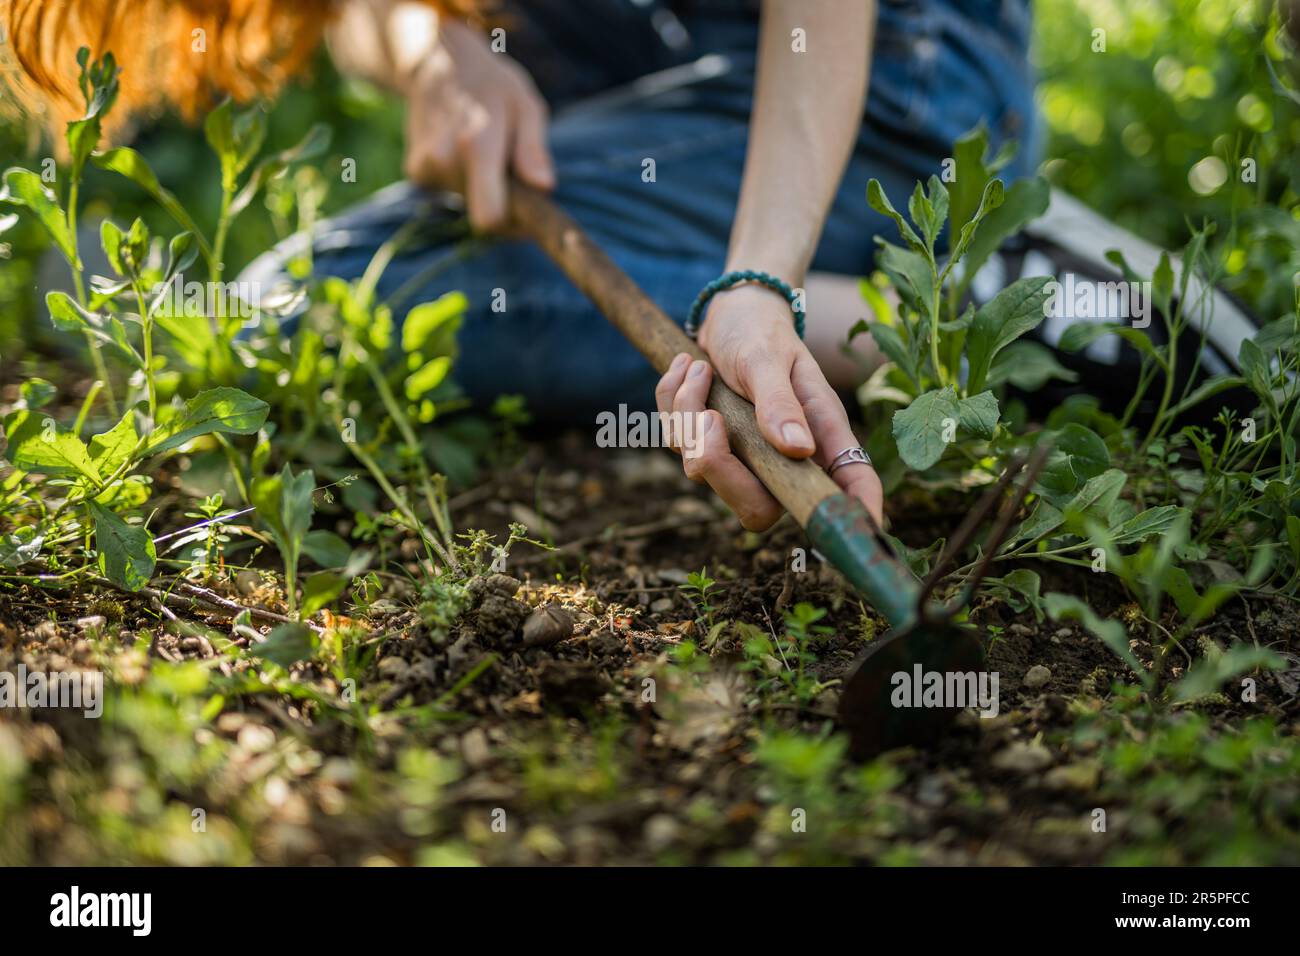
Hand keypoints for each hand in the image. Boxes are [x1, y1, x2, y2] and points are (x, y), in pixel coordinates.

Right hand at [402, 19, 554, 230]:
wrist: (439, 62)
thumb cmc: (492, 85)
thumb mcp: (525, 105)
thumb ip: (534, 148)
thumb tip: (544, 186)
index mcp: (476, 143)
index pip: (490, 218)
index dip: (513, 226)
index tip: (529, 212)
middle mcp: (444, 158)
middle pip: (483, 215)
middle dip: (503, 203)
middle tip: (512, 168)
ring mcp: (425, 165)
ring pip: (468, 202)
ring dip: (482, 186)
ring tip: (484, 147)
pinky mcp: (415, 170)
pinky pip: (450, 191)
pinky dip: (463, 179)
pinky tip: (462, 149)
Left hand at [655, 285, 882, 529]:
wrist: (731, 313)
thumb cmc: (762, 332)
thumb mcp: (768, 359)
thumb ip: (779, 403)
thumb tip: (798, 450)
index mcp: (819, 438)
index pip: (848, 487)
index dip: (854, 514)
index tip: (864, 528)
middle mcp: (784, 460)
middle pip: (756, 509)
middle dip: (717, 465)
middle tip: (709, 416)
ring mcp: (744, 459)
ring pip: (702, 472)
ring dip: (687, 414)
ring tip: (699, 369)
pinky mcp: (708, 448)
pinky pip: (676, 442)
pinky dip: (672, 401)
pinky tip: (688, 369)